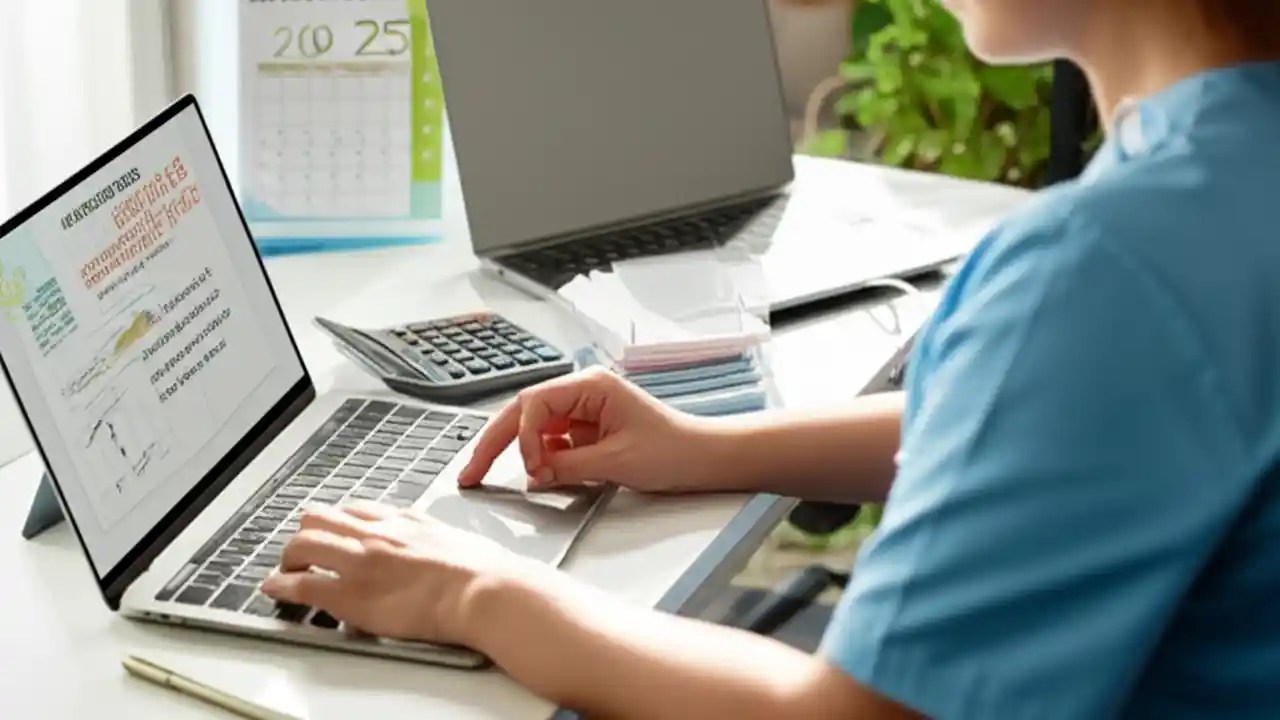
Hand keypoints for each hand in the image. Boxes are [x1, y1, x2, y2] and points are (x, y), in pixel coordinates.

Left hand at [260, 501, 540, 645]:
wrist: (483, 590)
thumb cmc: (483, 571)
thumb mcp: (455, 538)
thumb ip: (433, 536)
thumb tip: (435, 543)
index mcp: (404, 519)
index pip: (357, 509)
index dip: (338, 521)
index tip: (333, 530)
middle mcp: (376, 533)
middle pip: (320, 517)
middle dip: (305, 532)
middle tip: (301, 549)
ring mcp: (360, 560)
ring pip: (303, 543)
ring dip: (289, 555)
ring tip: (285, 569)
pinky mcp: (350, 592)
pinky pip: (302, 583)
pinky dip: (281, 584)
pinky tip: (275, 588)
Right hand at [458, 368, 715, 492]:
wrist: (706, 458)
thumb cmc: (674, 450)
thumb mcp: (617, 462)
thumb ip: (568, 466)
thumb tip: (533, 474)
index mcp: (591, 386)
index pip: (534, 403)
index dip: (523, 437)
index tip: (530, 468)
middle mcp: (583, 392)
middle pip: (524, 412)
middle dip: (495, 442)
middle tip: (470, 473)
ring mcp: (584, 410)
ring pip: (535, 428)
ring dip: (520, 453)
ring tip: (493, 477)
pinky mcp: (589, 430)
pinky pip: (553, 443)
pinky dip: (542, 460)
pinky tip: (539, 476)